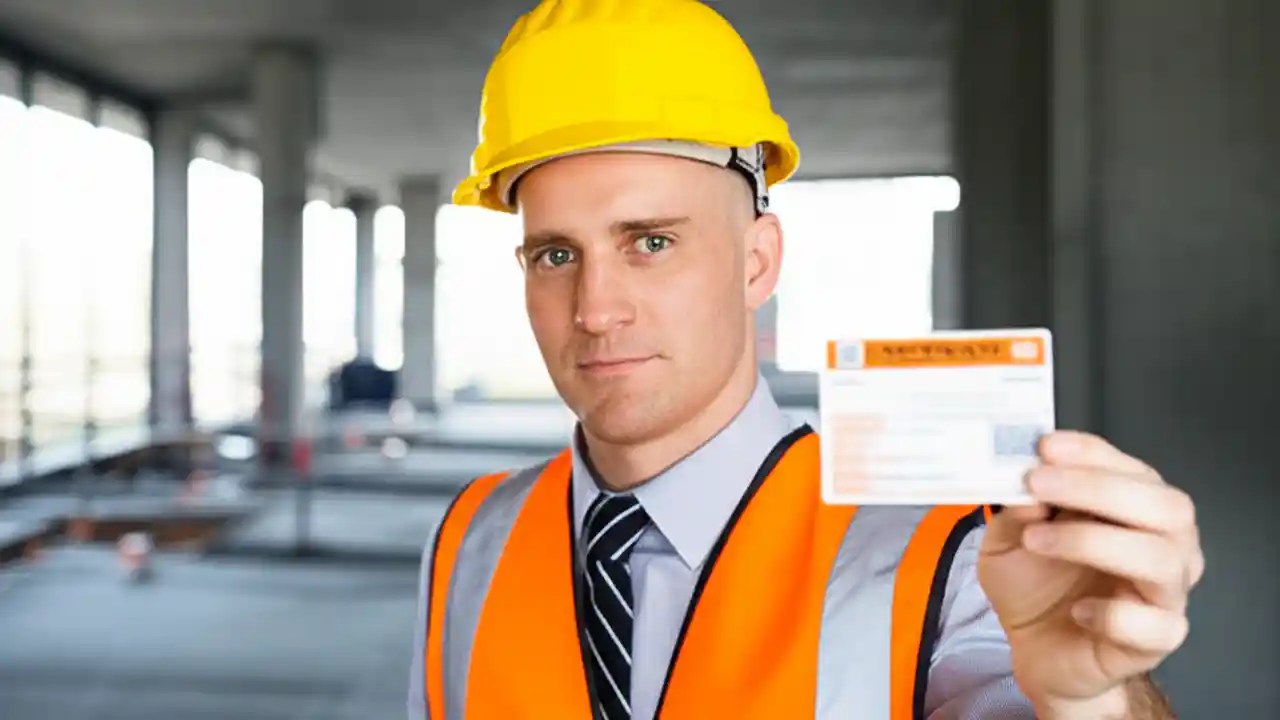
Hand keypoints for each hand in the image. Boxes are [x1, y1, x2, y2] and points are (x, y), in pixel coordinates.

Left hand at [977, 430, 1203, 717]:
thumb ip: (1015, 512)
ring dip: (1093, 541)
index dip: (1092, 453)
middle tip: (1038, 482)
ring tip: (1037, 540)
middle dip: (1098, 487)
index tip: (1046, 446)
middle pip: (1166, 506)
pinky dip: (1113, 614)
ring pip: (1161, 559)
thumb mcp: (1007, 539)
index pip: (1133, 470)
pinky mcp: (1156, 641)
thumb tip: (1022, 485)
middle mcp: (1163, 546)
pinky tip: (1078, 610)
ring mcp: (1164, 594)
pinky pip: (1155, 625)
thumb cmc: (1034, 588)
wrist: (1036, 650)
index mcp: (1134, 512)